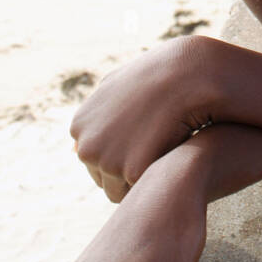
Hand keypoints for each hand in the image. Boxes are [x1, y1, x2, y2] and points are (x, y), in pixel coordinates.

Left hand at [70, 35, 216, 199]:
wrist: (189, 70)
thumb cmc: (159, 75)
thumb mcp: (115, 86)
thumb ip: (96, 115)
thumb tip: (73, 149)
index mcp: (80, 126)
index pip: (95, 160)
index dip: (124, 153)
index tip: (147, 137)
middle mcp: (87, 146)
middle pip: (104, 179)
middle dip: (128, 169)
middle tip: (159, 145)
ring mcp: (107, 160)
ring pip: (121, 191)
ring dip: (142, 177)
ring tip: (166, 151)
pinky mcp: (133, 171)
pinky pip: (143, 191)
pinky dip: (158, 179)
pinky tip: (174, 156)